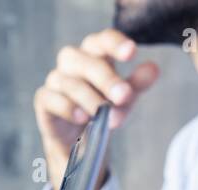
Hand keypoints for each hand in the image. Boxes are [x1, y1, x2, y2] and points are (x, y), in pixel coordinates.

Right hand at [34, 28, 159, 189]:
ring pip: (71, 83)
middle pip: (86, 62)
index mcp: (95, 54)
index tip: (131, 53)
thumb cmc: (102, 111)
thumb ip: (136, 84)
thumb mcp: (124, 99)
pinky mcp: (43, 100)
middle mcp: (73, 62)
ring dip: (91, 100)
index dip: (115, 44)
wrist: (79, 142)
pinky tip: (81, 118)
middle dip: (106, 79)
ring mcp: (56, 80)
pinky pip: (52, 99)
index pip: (102, 40)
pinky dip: (67, 108)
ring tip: (105, 116)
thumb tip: (153, 69)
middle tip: (123, 96)